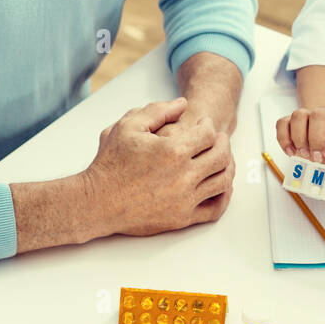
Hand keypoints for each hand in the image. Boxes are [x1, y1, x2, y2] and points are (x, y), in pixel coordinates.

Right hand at [85, 97, 233, 236]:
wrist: (97, 202)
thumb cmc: (110, 164)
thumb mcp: (128, 125)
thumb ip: (158, 110)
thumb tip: (182, 104)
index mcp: (172, 151)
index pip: (208, 134)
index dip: (209, 125)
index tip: (204, 124)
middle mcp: (183, 176)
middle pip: (222, 156)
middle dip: (223, 143)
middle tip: (219, 139)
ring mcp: (184, 200)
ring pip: (223, 181)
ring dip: (227, 166)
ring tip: (220, 159)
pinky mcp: (181, 219)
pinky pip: (215, 209)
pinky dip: (223, 196)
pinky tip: (219, 185)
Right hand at [275, 105, 324, 170]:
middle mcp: (323, 112)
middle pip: (318, 116)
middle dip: (316, 140)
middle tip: (317, 158)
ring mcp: (305, 114)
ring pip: (298, 117)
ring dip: (299, 139)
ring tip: (304, 155)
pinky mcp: (289, 120)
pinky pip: (282, 124)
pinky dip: (284, 139)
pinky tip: (291, 152)